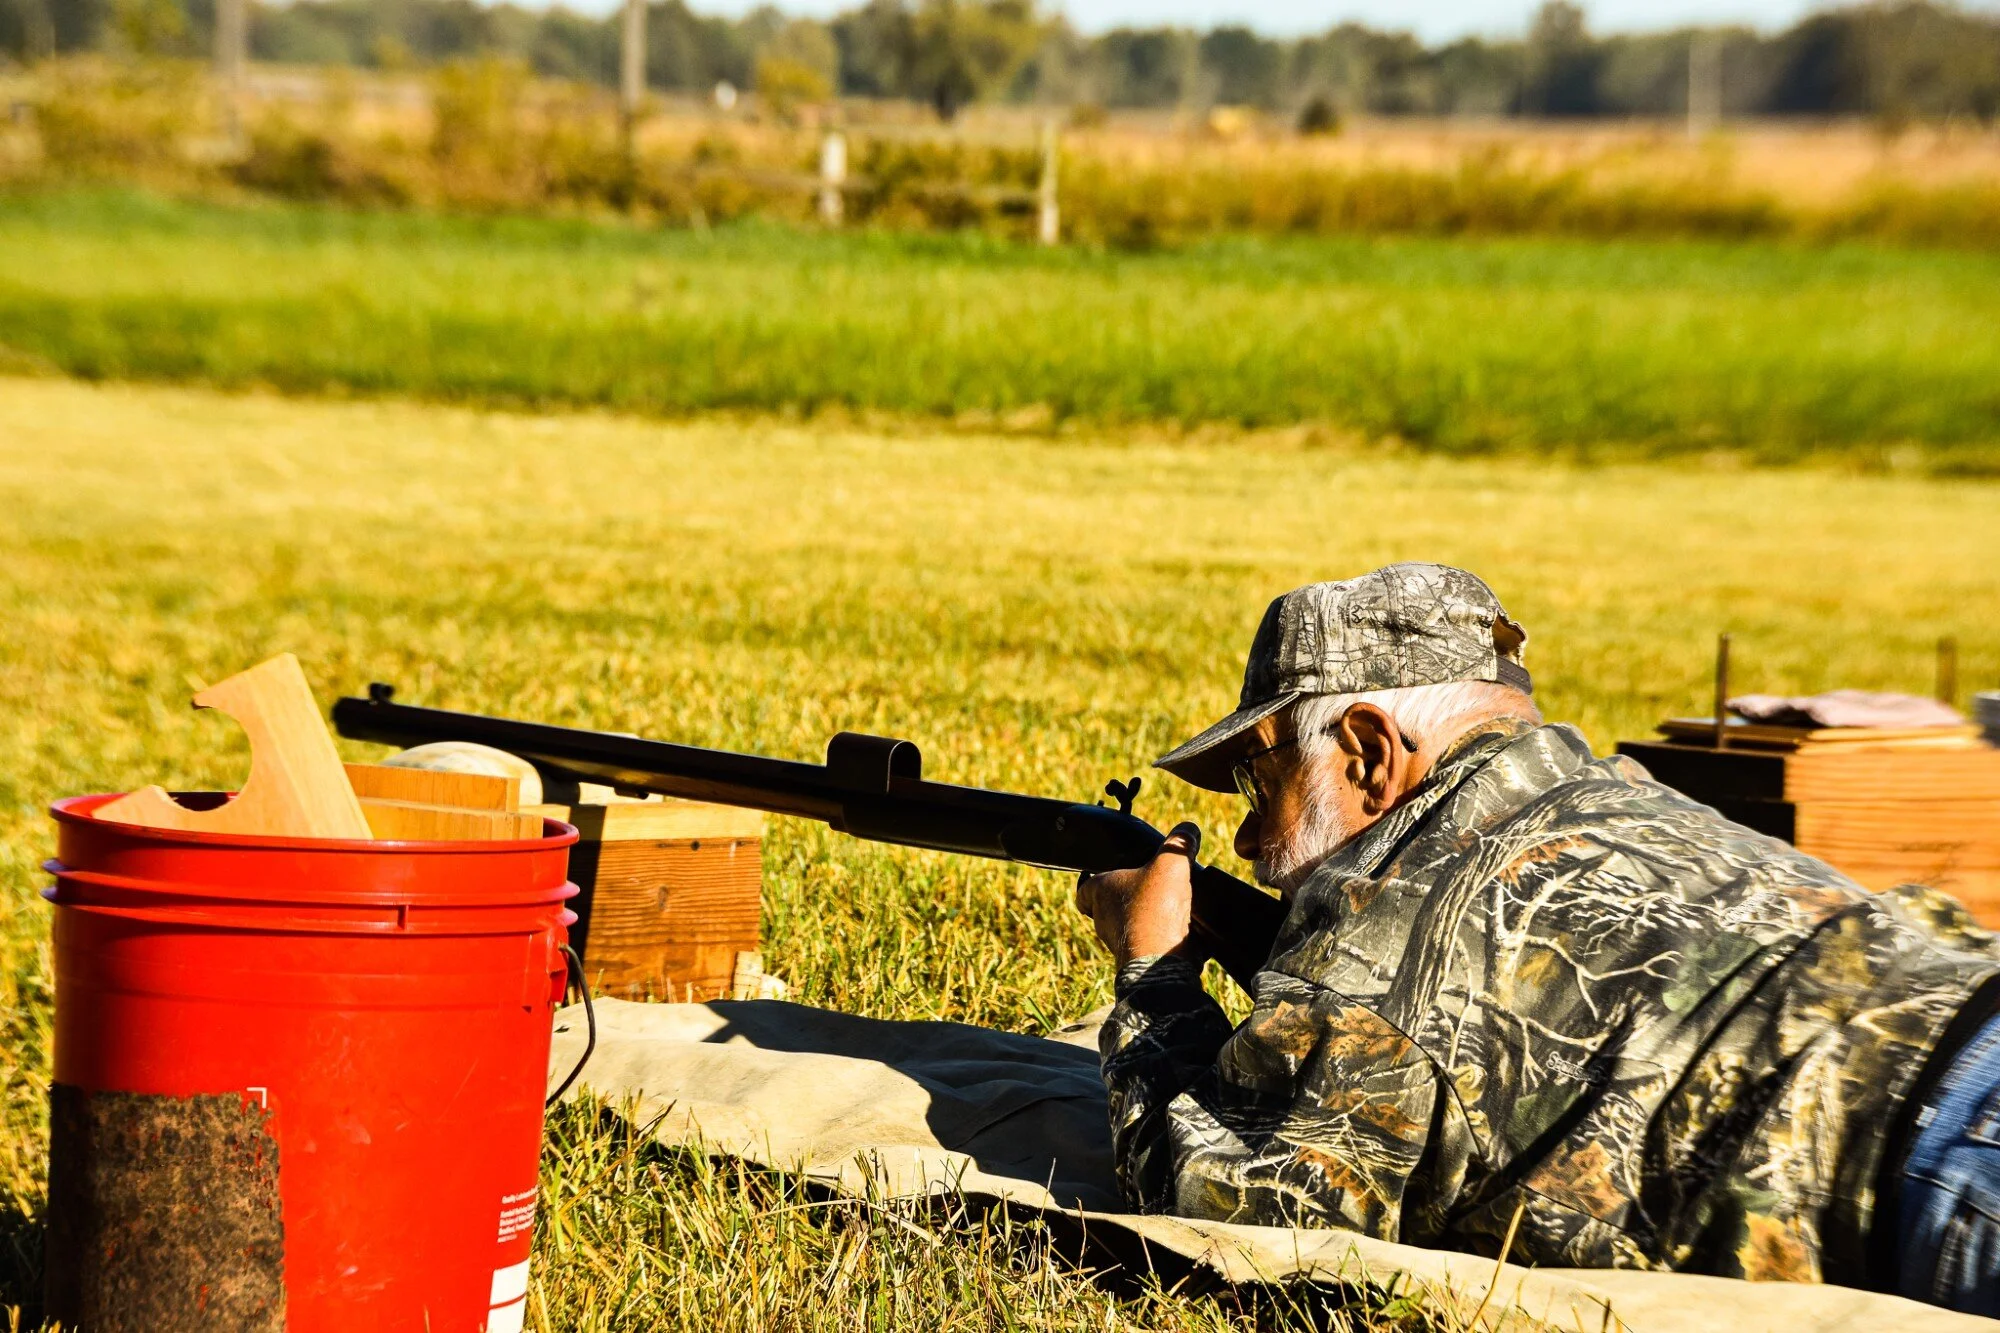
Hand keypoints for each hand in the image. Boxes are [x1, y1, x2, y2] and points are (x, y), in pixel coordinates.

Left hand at [1074, 822, 1200, 968]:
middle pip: (1110, 905)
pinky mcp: (1140, 958)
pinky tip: (1182, 929)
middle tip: (1151, 886)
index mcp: (1100, 891)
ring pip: (1130, 925)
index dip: (1093, 879)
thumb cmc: (1154, 908)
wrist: (1162, 958)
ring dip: (1147, 917)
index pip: (1085, 887)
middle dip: (1130, 896)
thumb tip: (1188, 829)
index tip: (1107, 875)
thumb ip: (1178, 843)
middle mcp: (1105, 919)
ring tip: (1171, 906)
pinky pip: (1149, 943)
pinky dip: (1162, 936)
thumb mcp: (1171, 863)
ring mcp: (1121, 942)